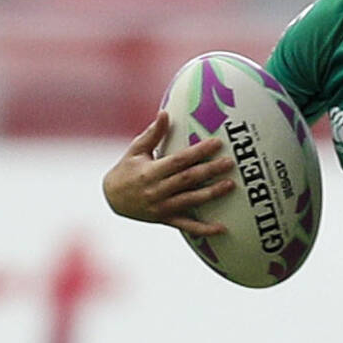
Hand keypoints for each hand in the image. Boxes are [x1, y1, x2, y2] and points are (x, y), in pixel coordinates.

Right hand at [102, 111, 234, 237]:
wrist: (111, 198)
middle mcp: (156, 190)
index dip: (198, 152)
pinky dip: (204, 229)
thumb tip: (165, 113)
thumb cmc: (126, 169)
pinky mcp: (165, 219)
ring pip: (190, 200)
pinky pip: (187, 226)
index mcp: (150, 171)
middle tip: (230, 163)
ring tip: (230, 185)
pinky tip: (221, 229)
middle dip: (210, 170)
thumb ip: (153, 133)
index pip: (179, 160)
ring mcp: (162, 207)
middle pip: (188, 179)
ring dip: (211, 194)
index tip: (216, 143)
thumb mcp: (136, 150)